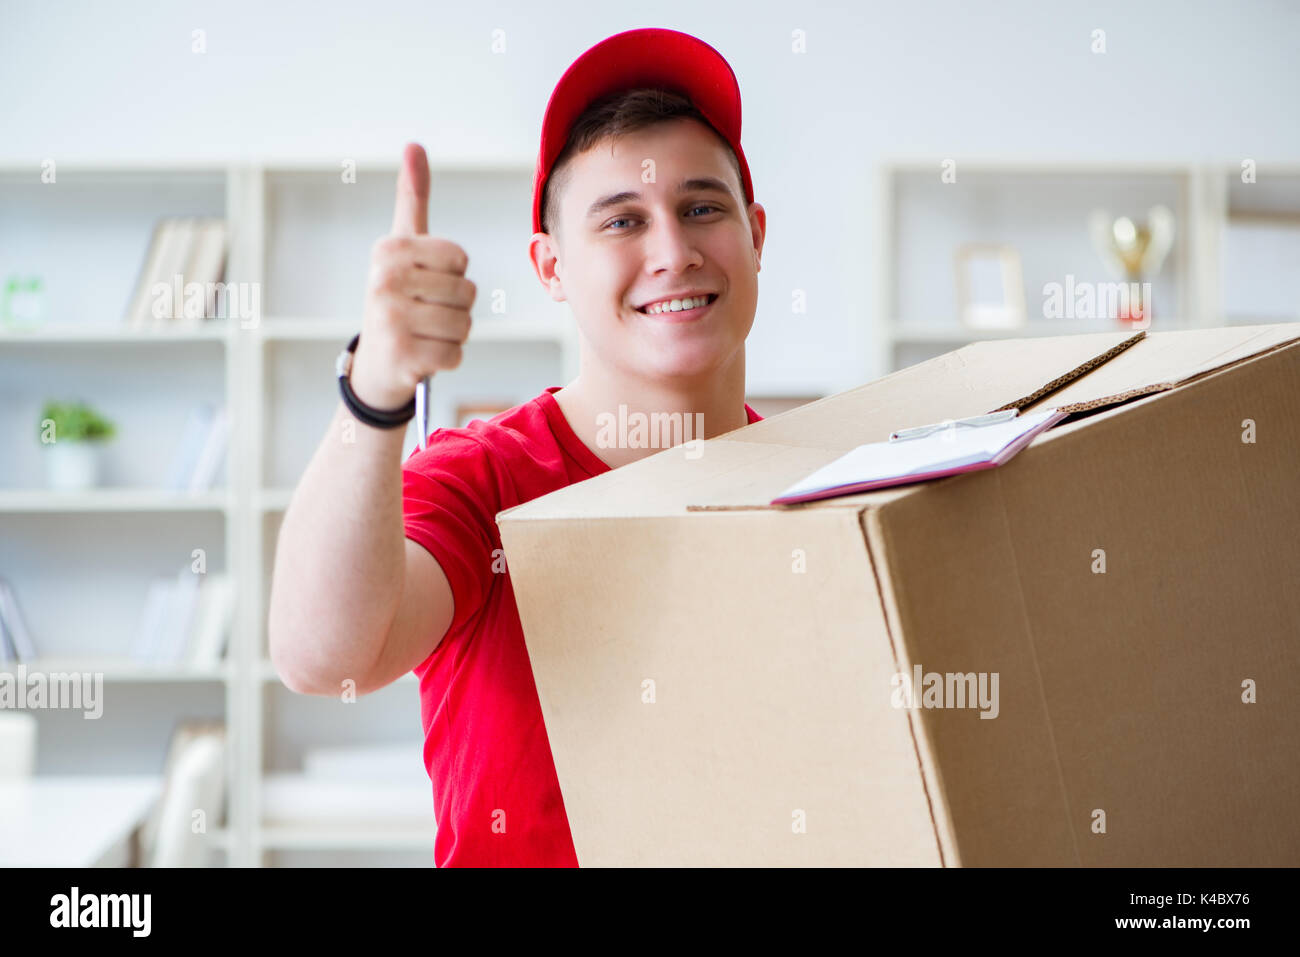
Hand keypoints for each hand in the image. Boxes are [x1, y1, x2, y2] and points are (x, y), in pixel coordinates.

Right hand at [348, 143, 474, 409]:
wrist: (374, 364)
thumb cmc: (397, 299)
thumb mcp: (401, 247)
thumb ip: (412, 198)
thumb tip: (414, 145)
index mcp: (389, 250)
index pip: (460, 258)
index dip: (453, 275)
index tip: (426, 283)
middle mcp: (383, 280)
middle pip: (467, 293)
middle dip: (456, 308)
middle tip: (426, 315)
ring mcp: (390, 319)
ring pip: (465, 325)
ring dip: (454, 335)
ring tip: (425, 334)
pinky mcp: (402, 356)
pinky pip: (455, 355)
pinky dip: (447, 360)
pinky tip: (423, 356)